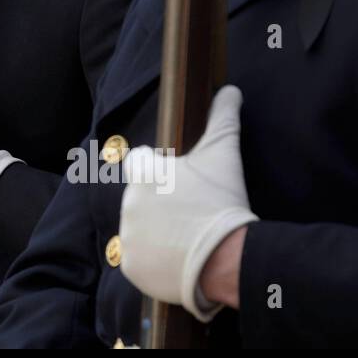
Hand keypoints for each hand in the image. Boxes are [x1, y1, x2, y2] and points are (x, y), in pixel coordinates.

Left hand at [119, 85, 256, 321]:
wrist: (226, 258)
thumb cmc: (222, 202)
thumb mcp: (224, 154)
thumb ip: (223, 118)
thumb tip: (230, 90)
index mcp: (142, 173)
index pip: (140, 162)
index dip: (159, 169)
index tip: (179, 182)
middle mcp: (127, 203)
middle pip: (141, 199)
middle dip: (160, 204)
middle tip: (189, 214)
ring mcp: (128, 237)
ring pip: (140, 230)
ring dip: (157, 233)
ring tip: (186, 239)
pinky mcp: (131, 267)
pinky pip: (139, 261)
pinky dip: (154, 261)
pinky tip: (177, 259)